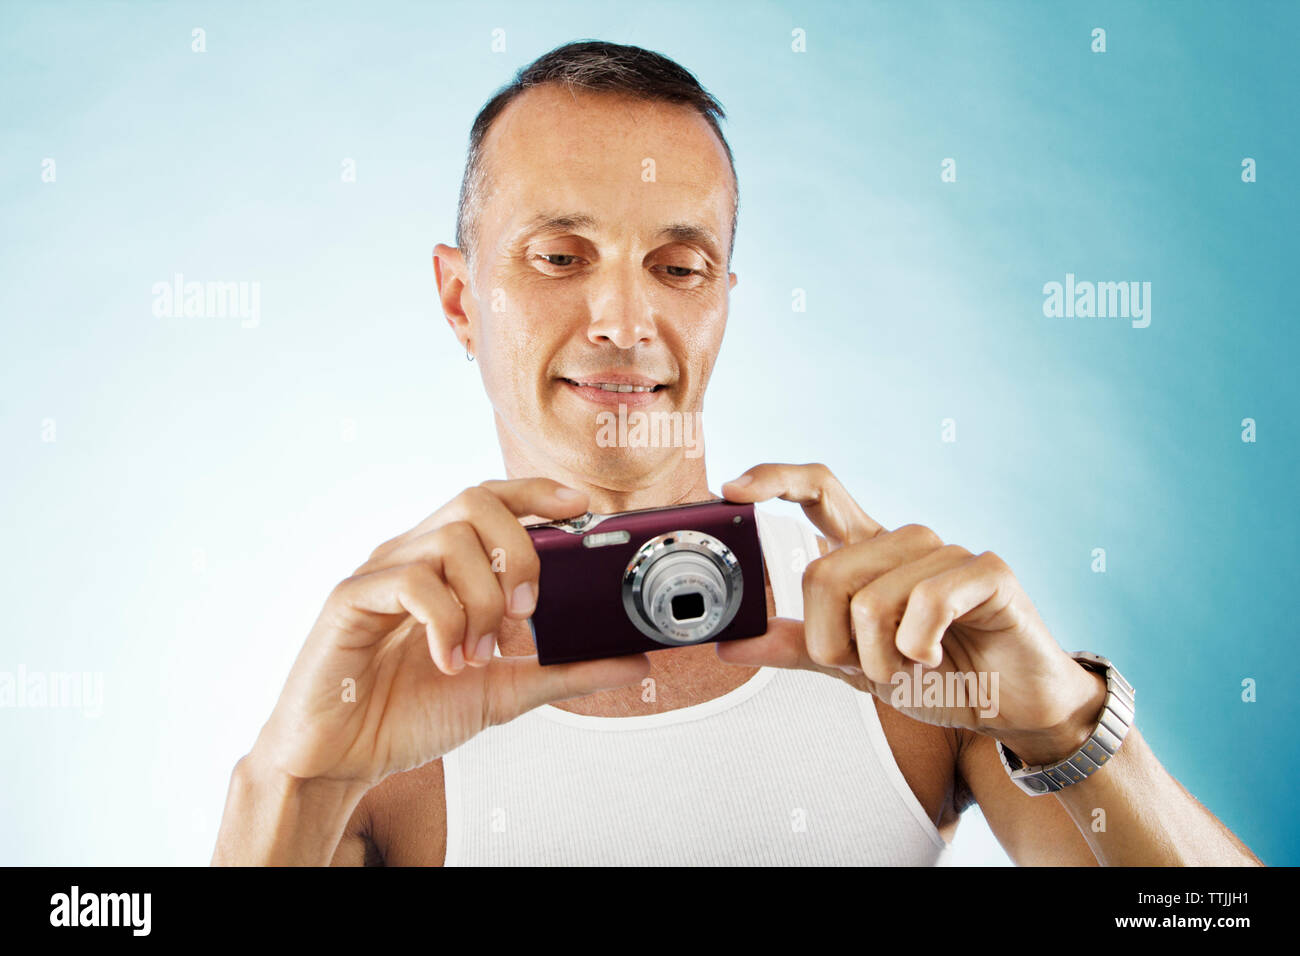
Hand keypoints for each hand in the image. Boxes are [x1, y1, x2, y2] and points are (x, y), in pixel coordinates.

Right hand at [251, 479, 650, 788]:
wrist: (341, 759)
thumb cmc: (409, 713)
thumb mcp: (506, 690)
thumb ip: (568, 672)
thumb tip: (636, 662)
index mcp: (445, 566)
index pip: (491, 499)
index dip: (536, 491)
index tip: (581, 507)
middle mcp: (411, 555)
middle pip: (474, 502)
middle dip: (517, 551)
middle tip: (526, 611)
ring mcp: (378, 574)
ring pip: (448, 541)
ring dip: (481, 601)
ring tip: (479, 655)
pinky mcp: (348, 600)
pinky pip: (409, 581)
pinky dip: (444, 621)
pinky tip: (447, 661)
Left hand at [718, 463, 1105, 763]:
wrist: (1008, 704)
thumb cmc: (938, 674)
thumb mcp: (853, 665)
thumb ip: (799, 647)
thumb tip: (732, 644)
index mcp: (868, 552)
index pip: (818, 490)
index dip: (775, 479)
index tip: (732, 490)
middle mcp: (903, 543)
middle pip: (826, 570)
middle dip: (832, 641)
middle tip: (864, 667)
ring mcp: (947, 552)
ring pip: (871, 598)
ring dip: (880, 657)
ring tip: (908, 667)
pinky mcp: (987, 570)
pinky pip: (928, 602)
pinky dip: (920, 648)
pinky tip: (936, 657)